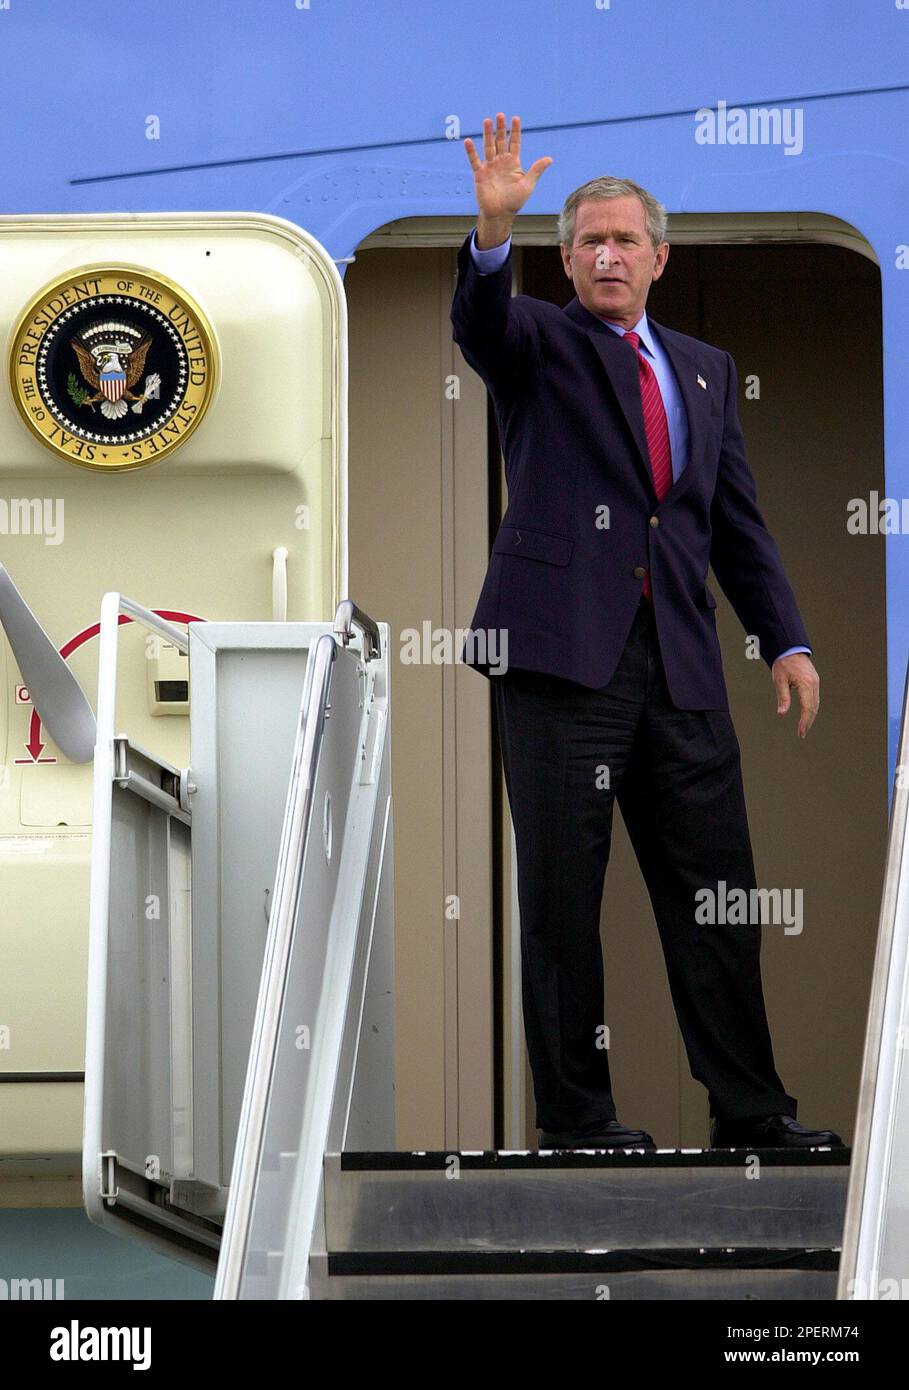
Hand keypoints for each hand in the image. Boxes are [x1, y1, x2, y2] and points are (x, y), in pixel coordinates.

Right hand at [464, 112, 551, 236]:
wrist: (500, 214)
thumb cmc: (515, 201)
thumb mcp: (528, 185)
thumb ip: (536, 170)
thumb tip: (550, 158)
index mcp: (513, 163)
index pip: (514, 143)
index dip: (515, 131)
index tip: (515, 118)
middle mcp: (501, 162)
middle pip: (500, 141)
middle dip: (500, 128)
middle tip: (500, 115)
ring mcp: (490, 167)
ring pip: (488, 146)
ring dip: (487, 134)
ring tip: (487, 121)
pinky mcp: (479, 174)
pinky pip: (474, 160)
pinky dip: (471, 152)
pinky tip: (468, 141)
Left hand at [772, 652, 818, 737]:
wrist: (791, 648)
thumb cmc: (783, 663)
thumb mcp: (779, 680)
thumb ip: (783, 697)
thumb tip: (782, 713)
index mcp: (806, 684)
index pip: (807, 708)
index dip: (804, 722)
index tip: (801, 732)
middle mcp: (814, 684)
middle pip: (814, 708)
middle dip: (808, 722)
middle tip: (802, 734)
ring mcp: (816, 683)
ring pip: (816, 704)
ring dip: (811, 716)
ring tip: (804, 727)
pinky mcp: (815, 682)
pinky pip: (815, 698)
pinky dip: (812, 708)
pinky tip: (807, 715)